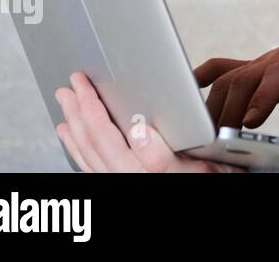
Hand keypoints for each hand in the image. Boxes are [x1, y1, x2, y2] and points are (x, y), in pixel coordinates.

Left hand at [55, 72, 244, 172]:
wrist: (212, 195)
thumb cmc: (208, 182)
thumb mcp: (196, 168)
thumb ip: (161, 157)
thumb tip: (138, 132)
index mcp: (135, 172)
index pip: (102, 133)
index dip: (89, 105)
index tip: (82, 83)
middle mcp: (120, 179)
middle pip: (87, 142)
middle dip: (75, 112)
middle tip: (67, 89)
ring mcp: (116, 182)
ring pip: (84, 155)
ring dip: (73, 128)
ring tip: (66, 110)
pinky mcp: (119, 184)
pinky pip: (89, 167)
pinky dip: (77, 150)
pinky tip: (76, 141)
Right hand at [195, 11, 278, 130]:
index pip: (278, 76)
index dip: (263, 97)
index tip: (251, 121)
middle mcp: (276, 59)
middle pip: (243, 80)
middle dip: (227, 108)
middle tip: (217, 139)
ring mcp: (263, 62)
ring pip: (228, 78)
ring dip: (212, 103)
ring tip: (202, 132)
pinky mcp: (256, 66)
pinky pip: (224, 67)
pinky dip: (203, 77)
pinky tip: (186, 90)